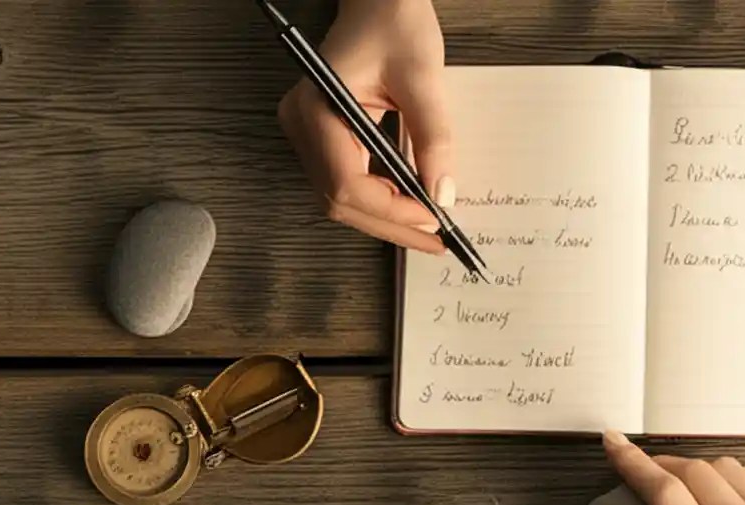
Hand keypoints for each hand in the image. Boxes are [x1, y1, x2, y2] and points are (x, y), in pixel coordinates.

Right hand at [277, 0, 451, 252]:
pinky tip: (411, 206)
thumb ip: (434, 140)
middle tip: (436, 241)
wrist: (380, 1)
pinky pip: (348, 181)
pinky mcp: (324, 136)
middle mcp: (302, 125)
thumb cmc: (395, 24)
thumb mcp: (424, 79)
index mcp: (316, 108)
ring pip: (341, 198)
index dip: (390, 210)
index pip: (345, 183)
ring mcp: (308, 133)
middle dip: (390, 224)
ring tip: (429, 229)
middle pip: (339, 200)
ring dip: (386, 218)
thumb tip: (442, 195)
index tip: (432, 218)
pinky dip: (380, 199)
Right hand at [582, 432, 744, 504]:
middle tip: (641, 471)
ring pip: (726, 466)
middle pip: (691, 469)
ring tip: (683, 487)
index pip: (663, 492)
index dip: (631, 461)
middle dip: (659, 463)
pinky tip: (724, 501)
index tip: (614, 445)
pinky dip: (732, 480)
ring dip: (696, 468)